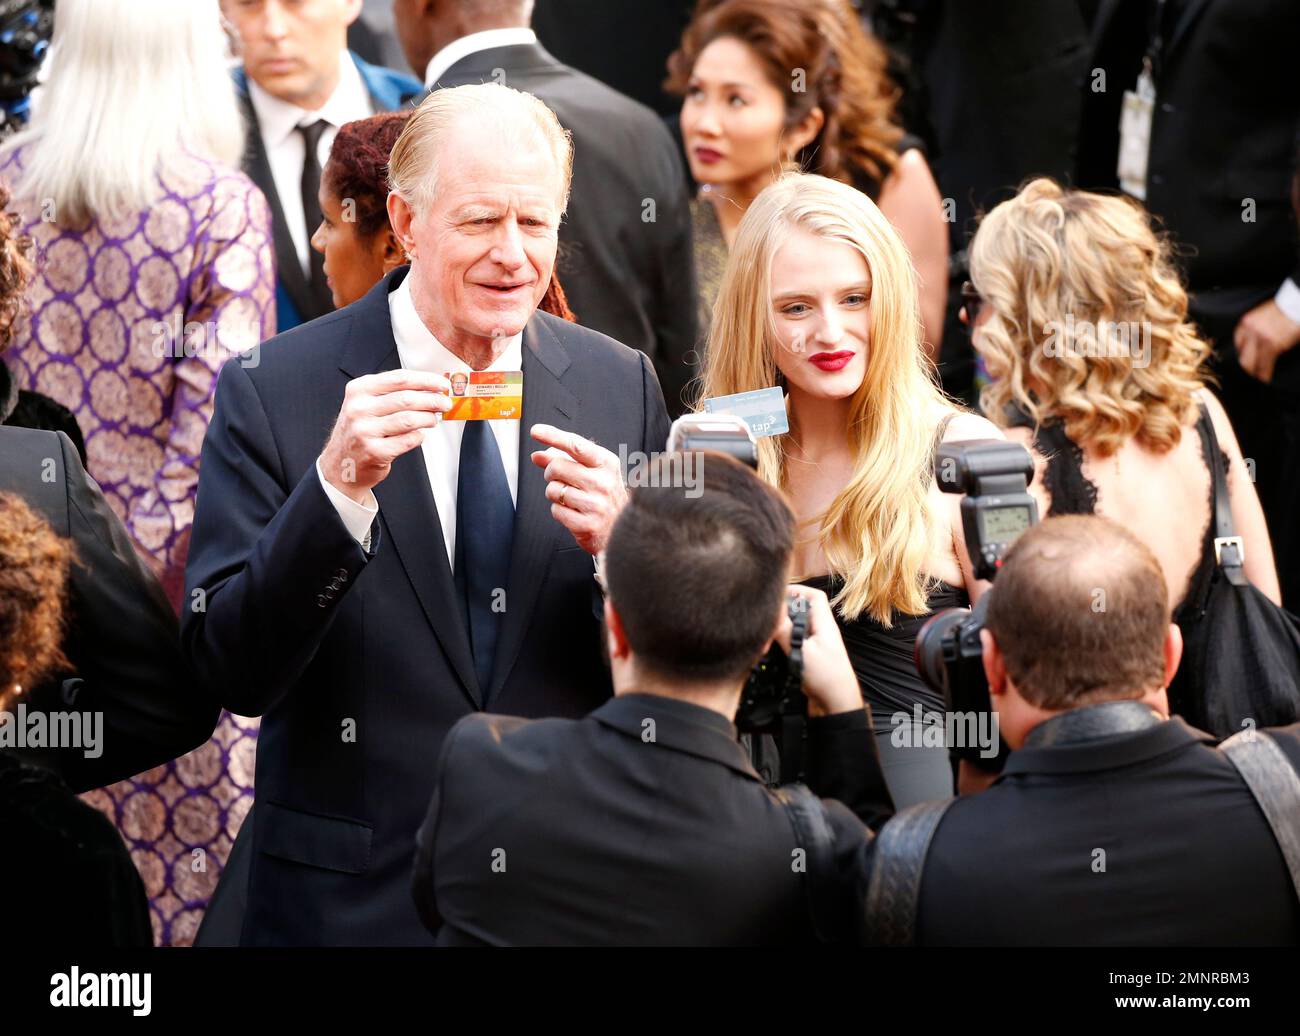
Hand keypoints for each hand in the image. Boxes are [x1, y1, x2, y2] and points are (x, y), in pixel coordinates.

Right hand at [319, 370, 450, 503]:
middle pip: (407, 398)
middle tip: (445, 403)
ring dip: (428, 418)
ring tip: (433, 419)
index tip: (442, 384)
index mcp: (358, 390)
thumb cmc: (359, 431)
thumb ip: (392, 393)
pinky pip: (408, 440)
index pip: (399, 378)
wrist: (341, 465)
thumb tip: (430, 387)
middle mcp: (359, 409)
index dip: (426, 380)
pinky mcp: (374, 452)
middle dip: (433, 400)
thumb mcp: (365, 404)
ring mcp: (365, 431)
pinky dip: (419, 436)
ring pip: (410, 419)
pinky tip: (419, 435)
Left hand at [529, 423, 627, 554]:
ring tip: (571, 498)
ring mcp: (596, 504)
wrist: (622, 528)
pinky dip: (559, 511)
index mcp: (606, 464)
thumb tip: (538, 455)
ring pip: (553, 490)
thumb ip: (564, 460)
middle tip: (559, 478)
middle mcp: (603, 482)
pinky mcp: (588, 524)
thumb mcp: (591, 472)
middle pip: (557, 467)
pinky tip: (573, 512)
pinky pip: (556, 510)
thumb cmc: (605, 496)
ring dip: (555, 494)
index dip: (553, 436)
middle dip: (550, 472)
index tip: (536, 431)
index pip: (576, 446)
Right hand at [774, 584, 860, 717]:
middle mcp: (820, 632)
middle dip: (783, 612)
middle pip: (800, 612)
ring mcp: (814, 646)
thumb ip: (786, 630)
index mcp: (824, 625)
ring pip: (794, 629)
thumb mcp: (803, 651)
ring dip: (780, 631)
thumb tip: (772, 610)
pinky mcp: (808, 659)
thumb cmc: (827, 679)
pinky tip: (771, 651)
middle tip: (766, 618)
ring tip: (766, 638)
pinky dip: (781, 646)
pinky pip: (792, 645)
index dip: (797, 590)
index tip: (776, 594)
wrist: (836, 707)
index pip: (814, 596)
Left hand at [1234, 300, 1299, 382]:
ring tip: (1254, 381)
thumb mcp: (1261, 317)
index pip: (1237, 344)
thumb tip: (1252, 344)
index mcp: (1245, 322)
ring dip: (1253, 374)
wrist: (1296, 306)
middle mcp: (1249, 331)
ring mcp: (1260, 338)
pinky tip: (1264, 379)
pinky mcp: (1272, 345)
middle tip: (1245, 376)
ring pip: (1250, 363)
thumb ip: (1253, 329)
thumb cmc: (1282, 311)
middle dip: (1244, 368)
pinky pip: (1264, 364)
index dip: (1240, 355)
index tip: (1241, 362)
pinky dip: (1264, 374)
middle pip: (1241, 356)